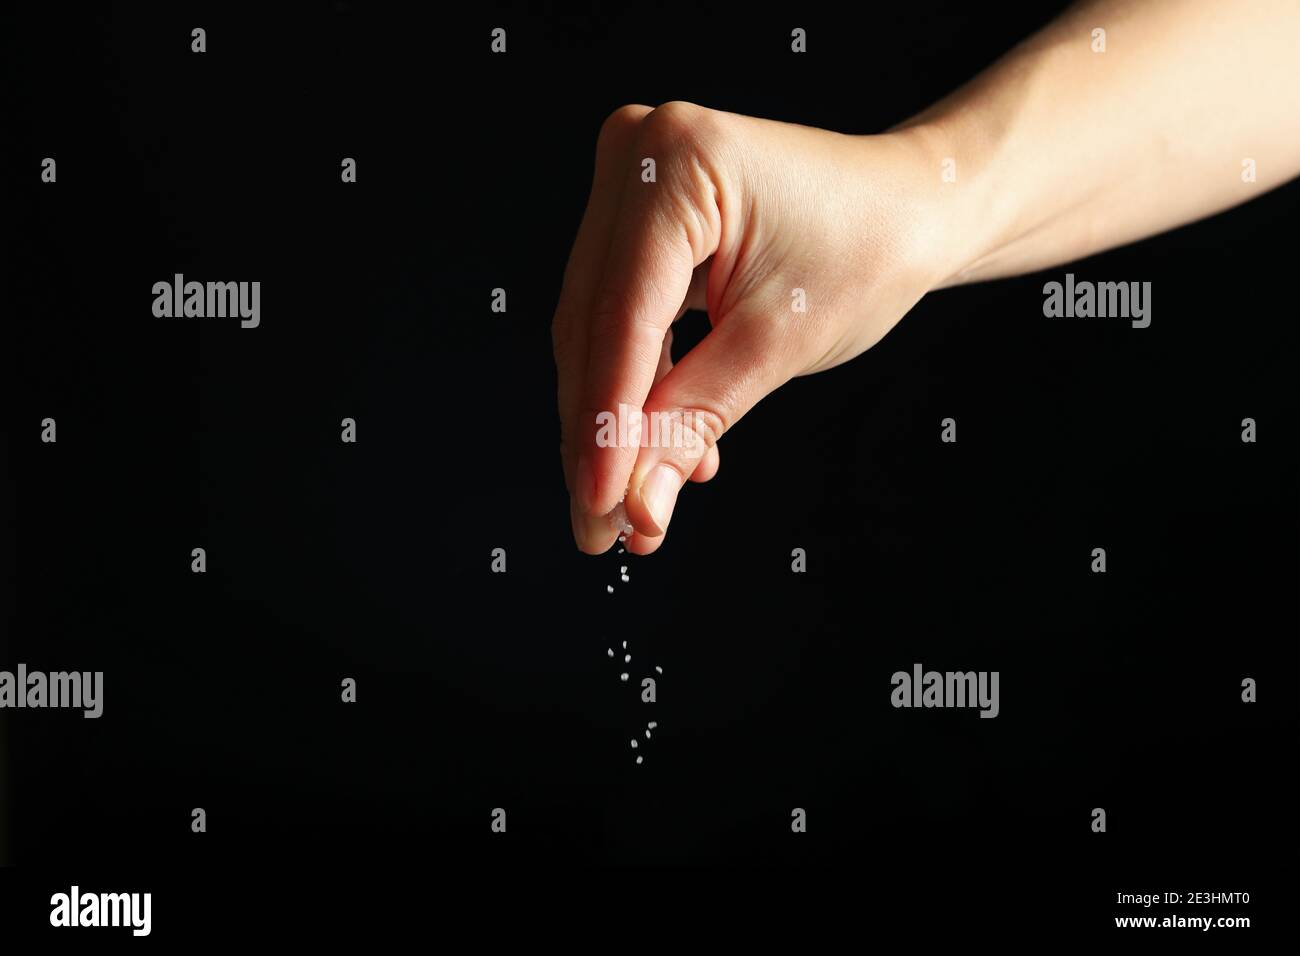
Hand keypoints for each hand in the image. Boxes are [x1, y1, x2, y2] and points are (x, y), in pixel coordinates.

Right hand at [552, 101, 952, 553]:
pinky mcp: (636, 214)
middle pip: (594, 328)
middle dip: (601, 436)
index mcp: (676, 163)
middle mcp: (637, 153)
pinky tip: (661, 447)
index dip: (606, 427)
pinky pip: (618, 314)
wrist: (907, 208)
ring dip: (614, 420)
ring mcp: (631, 177)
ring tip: (634, 504)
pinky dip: (638, 384)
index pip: (621, 321)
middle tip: (603, 527)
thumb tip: (634, 506)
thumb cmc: (864, 252)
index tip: (600, 508)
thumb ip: (690, 422)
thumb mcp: (775, 346)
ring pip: (596, 330)